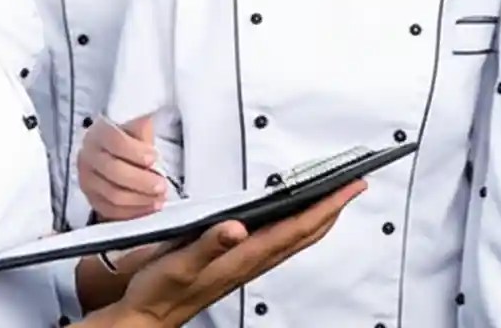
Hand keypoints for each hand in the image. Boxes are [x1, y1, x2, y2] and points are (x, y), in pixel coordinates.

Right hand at [77, 116, 165, 220]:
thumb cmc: (130, 141)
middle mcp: (88, 156)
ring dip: (140, 199)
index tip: (153, 158)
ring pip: (113, 195)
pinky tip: (148, 207)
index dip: (135, 151)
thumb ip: (143, 128)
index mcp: (99, 133)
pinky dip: (133, 212)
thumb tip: (150, 121)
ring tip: (158, 197)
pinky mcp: (92, 199)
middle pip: (114, 171)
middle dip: (142, 180)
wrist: (119, 155)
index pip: (115, 141)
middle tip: (161, 184)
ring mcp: (87, 180)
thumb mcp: (138, 128)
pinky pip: (112, 211)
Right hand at [112, 180, 365, 326]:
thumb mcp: (179, 264)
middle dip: (332, 208)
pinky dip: (296, 226)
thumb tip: (236, 228)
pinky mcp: (237, 264)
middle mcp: (251, 260)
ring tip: (334, 197)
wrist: (147, 316)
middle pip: (304, 232)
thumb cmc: (161, 291)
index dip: (324, 206)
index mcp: (243, 257)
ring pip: (294, 238)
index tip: (347, 187)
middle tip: (354, 185)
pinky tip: (295, 219)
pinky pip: (279, 242)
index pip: (295, 227)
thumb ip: (208, 244)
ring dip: (318, 217)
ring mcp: (246, 264)